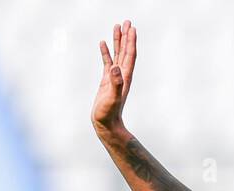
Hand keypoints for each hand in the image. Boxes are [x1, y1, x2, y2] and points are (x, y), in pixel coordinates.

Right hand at [92, 20, 135, 134]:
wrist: (106, 125)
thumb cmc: (109, 114)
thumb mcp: (112, 98)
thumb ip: (115, 83)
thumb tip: (115, 68)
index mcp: (125, 77)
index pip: (129, 55)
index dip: (131, 41)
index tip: (131, 28)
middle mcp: (121, 75)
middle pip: (125, 51)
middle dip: (126, 36)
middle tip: (126, 22)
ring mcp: (114, 77)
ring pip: (117, 54)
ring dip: (117, 41)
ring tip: (116, 27)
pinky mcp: (106, 81)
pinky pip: (107, 62)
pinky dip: (106, 52)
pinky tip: (103, 43)